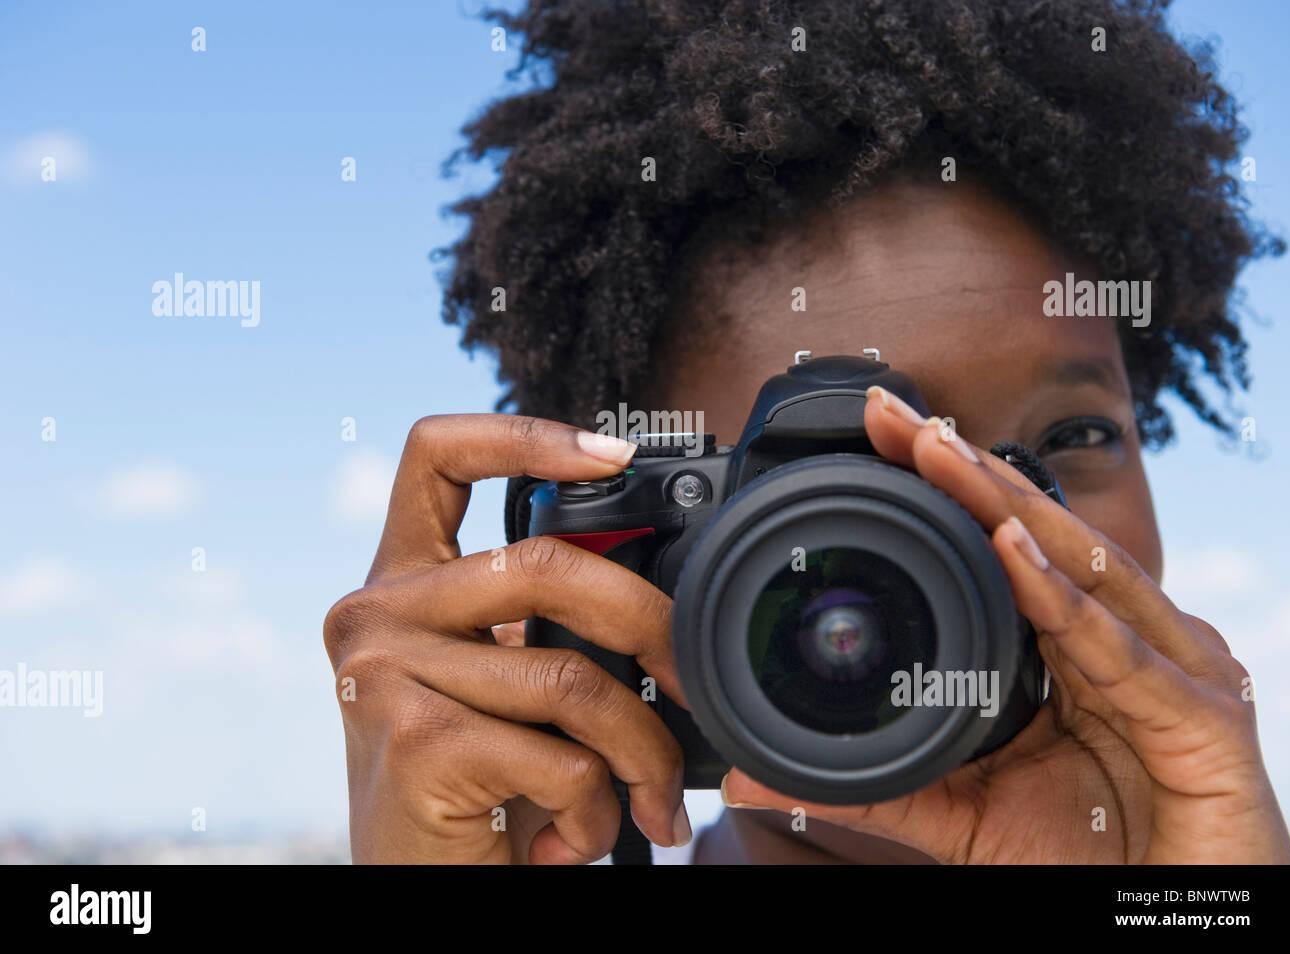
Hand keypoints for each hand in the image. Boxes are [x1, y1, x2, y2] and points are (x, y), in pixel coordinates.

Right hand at [323, 414, 691, 863]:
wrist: (419, 896)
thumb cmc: (473, 795)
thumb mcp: (502, 692)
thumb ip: (544, 632)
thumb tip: (666, 615)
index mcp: (400, 584)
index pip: (435, 456)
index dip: (526, 435)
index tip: (616, 455)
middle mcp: (375, 613)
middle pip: (545, 563)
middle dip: (649, 626)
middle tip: (693, 687)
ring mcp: (385, 673)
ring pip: (572, 679)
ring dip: (642, 754)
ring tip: (649, 803)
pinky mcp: (415, 743)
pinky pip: (563, 757)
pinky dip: (599, 811)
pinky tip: (575, 842)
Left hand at [721, 387, 1289, 863]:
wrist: (1175, 928)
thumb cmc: (1090, 860)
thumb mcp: (963, 814)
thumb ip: (871, 787)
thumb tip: (757, 777)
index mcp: (1076, 646)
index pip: (1008, 547)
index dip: (949, 490)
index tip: (877, 439)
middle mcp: (1125, 638)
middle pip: (1040, 536)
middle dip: (964, 470)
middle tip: (894, 417)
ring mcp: (1171, 667)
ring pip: (1080, 568)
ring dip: (1004, 506)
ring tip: (939, 453)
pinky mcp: (1206, 717)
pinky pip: (1121, 650)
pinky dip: (1065, 599)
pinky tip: (1016, 553)